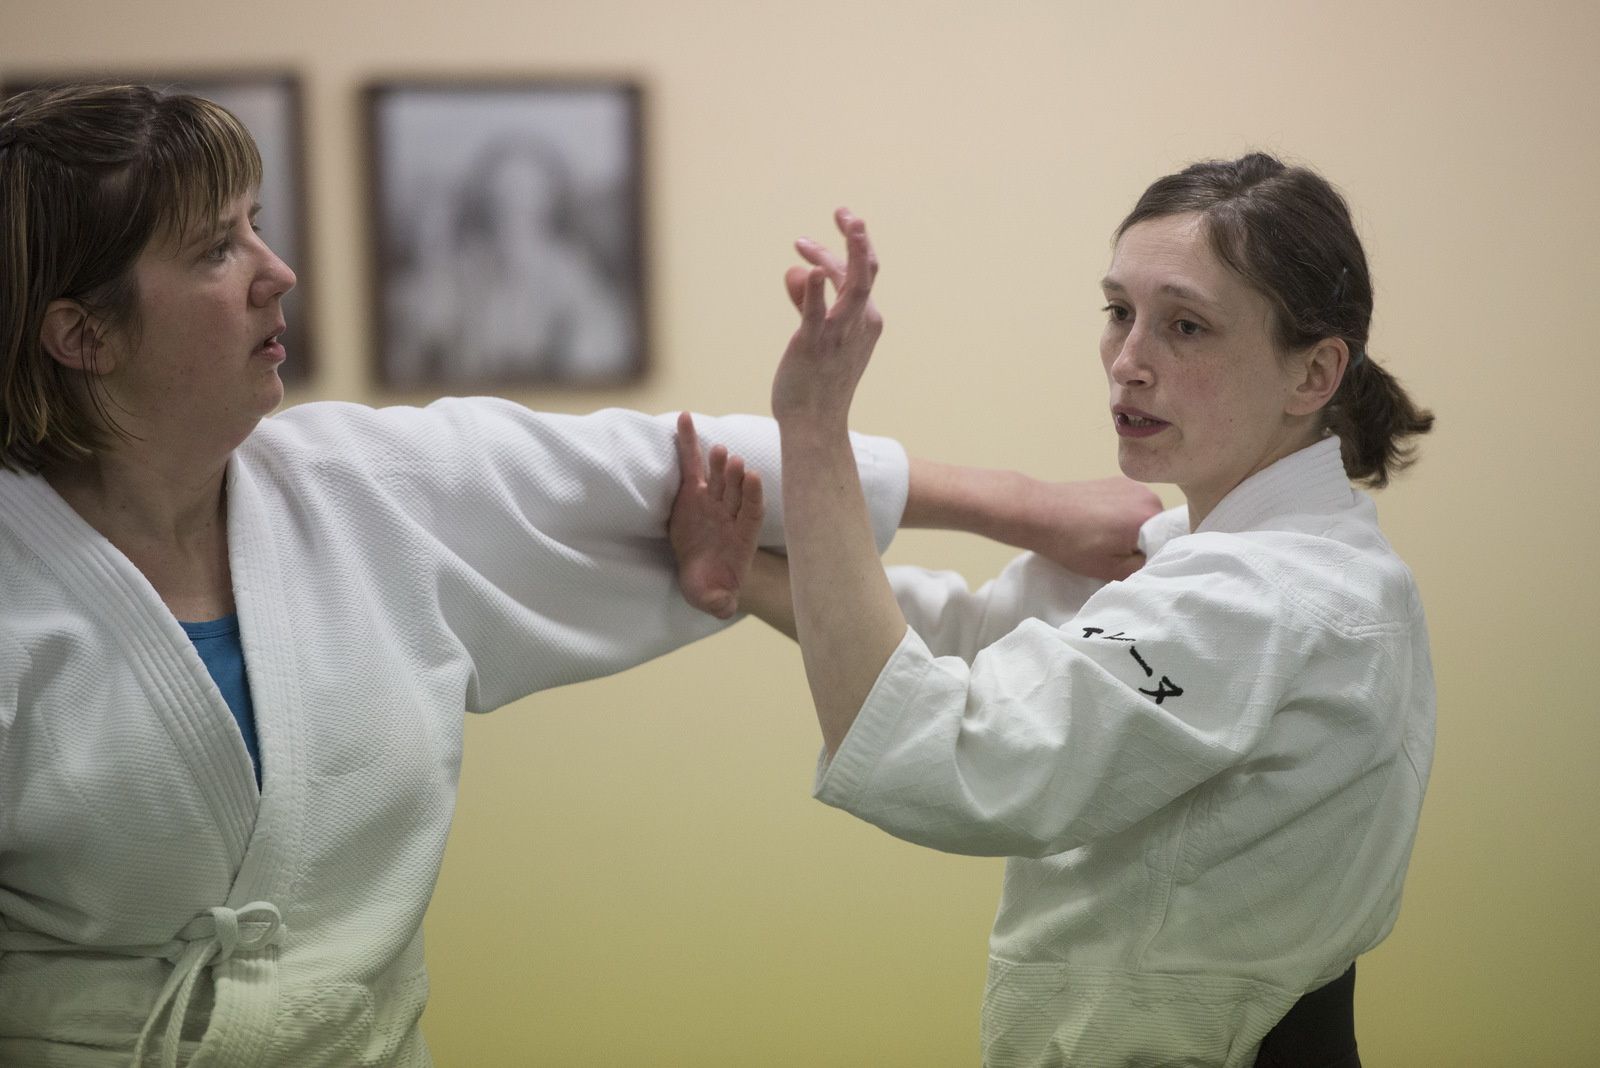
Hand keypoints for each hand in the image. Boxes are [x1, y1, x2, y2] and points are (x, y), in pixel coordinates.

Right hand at [669, 412, 764, 618]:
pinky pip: (691, 466)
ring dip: (718, 464)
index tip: (753, 479)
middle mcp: (730, 516)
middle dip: (734, 478)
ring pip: (718, 479)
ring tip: (717, 449)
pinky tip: (685, 420)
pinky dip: (689, 444)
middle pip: (736, 493)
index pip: (751, 514)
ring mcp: (713, 502)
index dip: (753, 497)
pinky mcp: (692, 494)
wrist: (703, 579)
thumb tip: (724, 606)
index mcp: (741, 538)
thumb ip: (720, 602)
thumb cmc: (712, 588)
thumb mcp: (714, 600)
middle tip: (733, 462)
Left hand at [771, 208, 882, 428]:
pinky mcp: (813, 344)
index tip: (810, 240)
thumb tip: (799, 271)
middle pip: (863, 271)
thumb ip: (809, 302)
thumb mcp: (817, 337)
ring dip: (853, 252)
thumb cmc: (816, 383)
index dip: (839, 251)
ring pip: (856, 285)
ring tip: (849, 221)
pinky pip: (818, 314)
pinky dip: (817, 290)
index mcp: (867, 322)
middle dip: (858, 238)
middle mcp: (860, 324)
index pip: (857, 275)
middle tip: (843, 211)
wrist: (814, 424)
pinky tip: (812, 269)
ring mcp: (839, 334)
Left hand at [1021, 476, 1163, 580]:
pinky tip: (1096, 525)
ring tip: (1102, 539)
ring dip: (1129, 530)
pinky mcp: (1117, 481)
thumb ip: (1143, 569)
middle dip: (1141, 544)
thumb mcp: (1111, 570)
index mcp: (1151, 516)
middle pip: (1157, 530)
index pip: (1169, 545)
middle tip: (1113, 554)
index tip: (1130, 565)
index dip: (1152, 559)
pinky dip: (1119, 517)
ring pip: (1143, 518)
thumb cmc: (1071, 543)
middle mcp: (1148, 495)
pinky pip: (1130, 506)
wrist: (1037, 512)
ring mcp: (1132, 485)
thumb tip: (1159, 564)